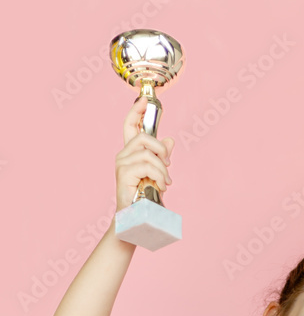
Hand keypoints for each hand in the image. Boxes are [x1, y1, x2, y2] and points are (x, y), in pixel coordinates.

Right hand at [114, 94, 174, 211]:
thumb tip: (170, 140)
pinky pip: (147, 165)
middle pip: (143, 137)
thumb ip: (162, 157)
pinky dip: (159, 176)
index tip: (145, 99)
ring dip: (162, 170)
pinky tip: (160, 186)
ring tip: (164, 182)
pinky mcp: (124, 173)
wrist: (137, 217)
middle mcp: (123, 155)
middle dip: (160, 149)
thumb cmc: (146, 196)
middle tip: (168, 165)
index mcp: (131, 152)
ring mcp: (122, 164)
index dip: (136, 110)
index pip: (130, 125)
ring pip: (149, 154)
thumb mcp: (158, 173)